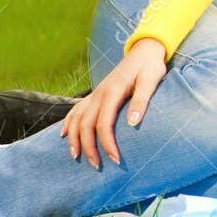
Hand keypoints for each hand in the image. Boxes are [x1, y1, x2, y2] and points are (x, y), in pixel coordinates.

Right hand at [61, 37, 167, 169]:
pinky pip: (76, 109)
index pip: (104, 124)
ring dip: (74, 138)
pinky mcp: (95, 93)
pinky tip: (65, 135)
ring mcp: (95, 93)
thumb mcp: (151, 81)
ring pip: (76, 118)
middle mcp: (99, 93)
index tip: (115, 159)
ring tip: (76, 156)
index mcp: (112, 92)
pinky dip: (69, 123)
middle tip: (96, 166)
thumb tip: (133, 123)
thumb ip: (141, 100)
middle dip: (88, 147)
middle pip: (86, 125)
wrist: (144, 50)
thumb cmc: (150, 66)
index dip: (107, 144)